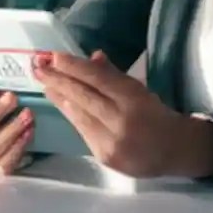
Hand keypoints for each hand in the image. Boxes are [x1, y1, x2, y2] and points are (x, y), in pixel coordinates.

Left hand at [35, 51, 212, 177]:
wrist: (174, 151)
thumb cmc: (156, 114)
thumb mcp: (140, 90)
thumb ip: (114, 76)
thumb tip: (91, 57)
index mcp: (134, 100)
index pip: (99, 79)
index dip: (74, 67)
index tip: (54, 56)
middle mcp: (122, 121)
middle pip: (84, 97)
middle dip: (58, 80)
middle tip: (37, 66)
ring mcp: (112, 142)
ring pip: (79, 116)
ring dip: (59, 98)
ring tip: (44, 83)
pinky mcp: (104, 156)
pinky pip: (83, 132)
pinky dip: (71, 116)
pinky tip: (62, 103)